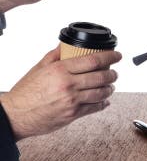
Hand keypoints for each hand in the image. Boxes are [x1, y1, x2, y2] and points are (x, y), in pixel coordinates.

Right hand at [0, 48, 119, 139]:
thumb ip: (55, 55)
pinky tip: (104, 101)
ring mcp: (71, 101)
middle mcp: (68, 84)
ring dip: (110, 88)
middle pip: (101, 76)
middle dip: (112, 73)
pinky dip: (103, 103)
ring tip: (110, 85)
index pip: (93, 60)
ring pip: (100, 92)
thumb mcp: (39, 68)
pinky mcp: (72, 114)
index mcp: (60, 70)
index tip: (117, 55)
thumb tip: (65, 45)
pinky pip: (94, 108)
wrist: (15, 116)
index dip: (110, 57)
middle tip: (115, 72)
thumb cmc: (25, 93)